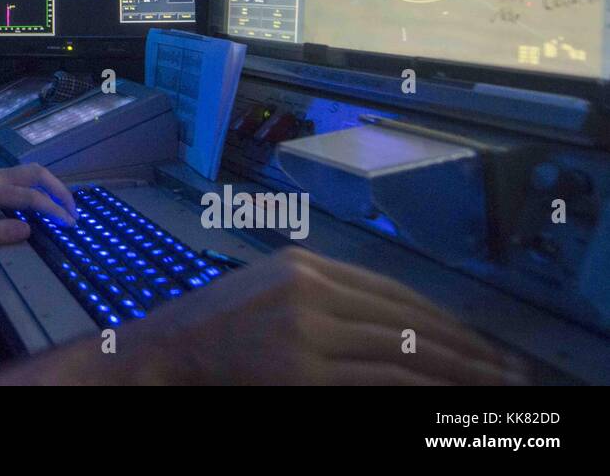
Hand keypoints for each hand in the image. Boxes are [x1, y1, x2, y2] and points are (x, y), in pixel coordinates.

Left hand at [0, 163, 76, 255]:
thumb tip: (28, 229)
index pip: (30, 197)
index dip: (52, 210)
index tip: (69, 226)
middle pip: (35, 174)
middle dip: (58, 190)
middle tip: (73, 212)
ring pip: (29, 172)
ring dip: (50, 186)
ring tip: (64, 208)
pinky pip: (21, 178)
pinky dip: (39, 187)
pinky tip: (43, 205)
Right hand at [0, 246, 529, 384]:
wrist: (164, 353)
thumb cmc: (213, 330)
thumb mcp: (269, 293)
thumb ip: (321, 300)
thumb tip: (389, 326)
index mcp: (305, 266)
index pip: (395, 291)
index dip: (444, 317)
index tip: (478, 340)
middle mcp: (311, 289)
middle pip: (408, 319)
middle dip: (465, 348)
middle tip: (506, 371)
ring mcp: (307, 330)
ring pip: (403, 351)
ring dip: (455, 374)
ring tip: (491, 390)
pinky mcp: (303, 372)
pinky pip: (378, 382)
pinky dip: (419, 393)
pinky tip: (445, 402)